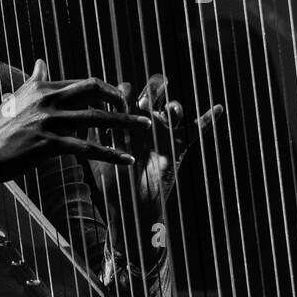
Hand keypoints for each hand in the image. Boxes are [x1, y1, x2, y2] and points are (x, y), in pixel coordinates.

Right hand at [0, 59, 150, 180]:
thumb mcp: (15, 99)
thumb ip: (33, 81)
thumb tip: (42, 62)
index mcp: (41, 88)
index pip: (82, 83)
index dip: (105, 91)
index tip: (119, 101)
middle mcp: (46, 99)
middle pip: (93, 91)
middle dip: (119, 98)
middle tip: (135, 109)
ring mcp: (48, 121)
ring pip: (96, 119)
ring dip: (124, 123)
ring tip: (145, 127)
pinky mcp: (48, 144)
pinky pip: (87, 148)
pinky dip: (110, 154)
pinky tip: (126, 160)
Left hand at [90, 73, 222, 222]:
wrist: (129, 209)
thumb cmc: (109, 184)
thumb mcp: (98, 153)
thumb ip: (93, 132)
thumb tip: (77, 112)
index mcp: (125, 121)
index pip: (125, 92)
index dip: (123, 91)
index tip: (120, 100)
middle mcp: (144, 123)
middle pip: (152, 92)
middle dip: (153, 87)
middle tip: (148, 97)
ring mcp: (163, 134)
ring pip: (173, 108)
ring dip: (173, 105)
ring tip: (170, 112)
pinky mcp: (178, 147)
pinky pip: (197, 131)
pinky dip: (208, 119)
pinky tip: (218, 108)